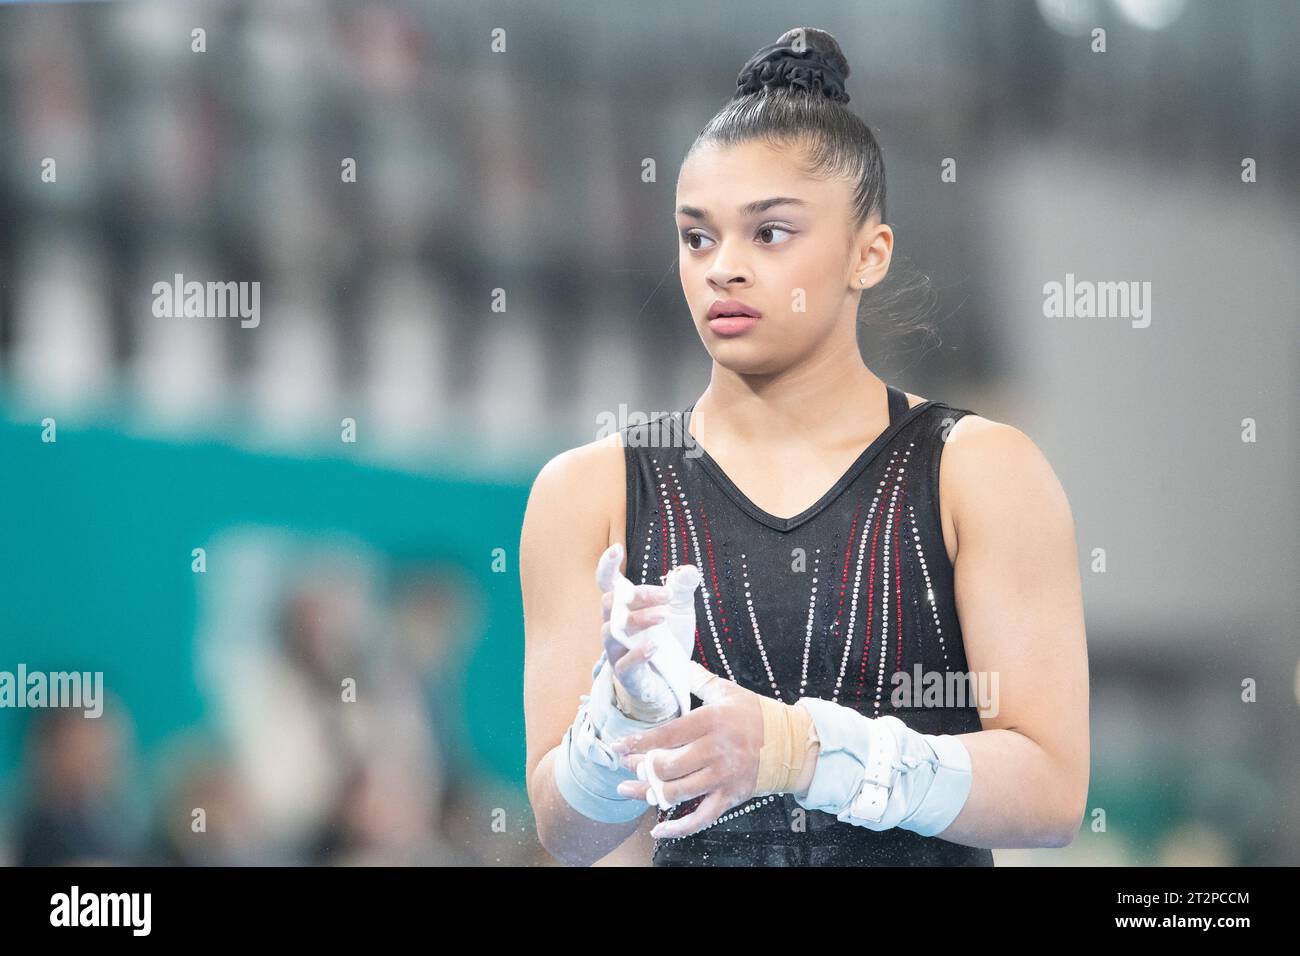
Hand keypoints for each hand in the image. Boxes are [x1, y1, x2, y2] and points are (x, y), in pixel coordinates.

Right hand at [595, 543, 671, 696]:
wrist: (673, 679)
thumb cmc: (668, 640)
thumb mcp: (679, 610)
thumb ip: (681, 589)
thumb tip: (689, 570)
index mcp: (624, 606)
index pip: (607, 583)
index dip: (607, 565)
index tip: (617, 549)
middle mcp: (614, 625)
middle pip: (611, 603)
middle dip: (638, 595)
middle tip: (666, 595)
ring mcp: (616, 650)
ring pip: (613, 630)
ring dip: (639, 620)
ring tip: (664, 616)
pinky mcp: (625, 673)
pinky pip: (624, 663)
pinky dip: (639, 653)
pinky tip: (656, 645)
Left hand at [607, 662, 769, 838]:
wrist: (792, 743)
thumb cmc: (756, 714)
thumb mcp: (728, 691)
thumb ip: (699, 679)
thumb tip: (677, 663)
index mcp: (711, 721)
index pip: (666, 735)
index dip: (638, 743)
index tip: (617, 747)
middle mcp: (715, 751)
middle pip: (667, 766)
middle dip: (640, 768)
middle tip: (626, 766)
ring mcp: (723, 777)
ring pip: (678, 792)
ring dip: (649, 794)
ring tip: (630, 790)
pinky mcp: (730, 796)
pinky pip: (701, 818)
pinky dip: (678, 828)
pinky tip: (658, 830)